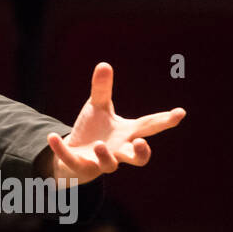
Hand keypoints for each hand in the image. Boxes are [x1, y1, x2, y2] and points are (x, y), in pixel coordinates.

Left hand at [41, 62, 184, 185]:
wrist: (72, 155)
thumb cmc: (93, 130)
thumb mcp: (97, 107)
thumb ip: (101, 89)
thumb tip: (104, 64)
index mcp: (126, 133)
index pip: (149, 126)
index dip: (165, 120)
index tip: (180, 112)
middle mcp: (117, 150)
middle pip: (138, 158)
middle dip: (142, 153)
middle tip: (140, 143)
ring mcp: (100, 162)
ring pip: (110, 166)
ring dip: (105, 156)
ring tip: (98, 144)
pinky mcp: (80, 167)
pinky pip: (72, 161)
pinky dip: (62, 150)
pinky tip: (53, 136)